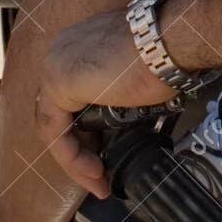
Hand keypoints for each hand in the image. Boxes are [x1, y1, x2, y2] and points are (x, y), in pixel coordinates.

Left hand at [35, 9, 173, 198]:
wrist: (167, 40)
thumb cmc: (164, 51)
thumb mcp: (135, 76)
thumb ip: (118, 92)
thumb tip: (123, 116)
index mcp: (80, 45)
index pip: (71, 96)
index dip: (86, 129)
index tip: (106, 150)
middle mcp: (62, 51)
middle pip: (59, 112)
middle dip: (80, 147)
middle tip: (100, 171)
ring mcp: (56, 65)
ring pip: (54, 124)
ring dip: (76, 159)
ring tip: (99, 180)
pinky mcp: (57, 83)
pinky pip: (55, 132)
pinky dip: (72, 157)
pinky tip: (95, 172)